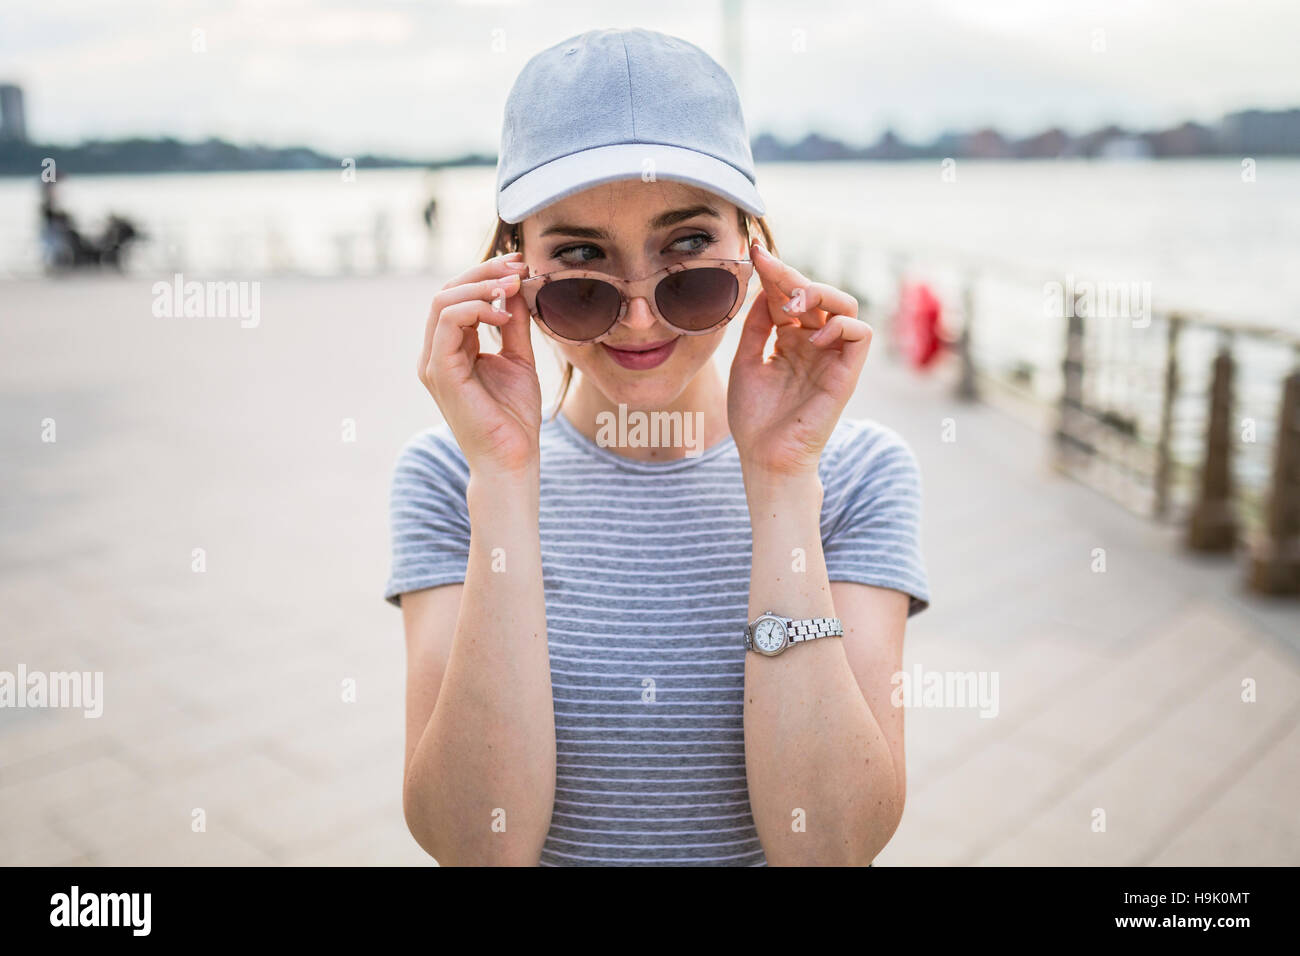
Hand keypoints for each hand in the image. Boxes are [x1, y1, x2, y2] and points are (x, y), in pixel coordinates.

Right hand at [419, 252, 541, 476]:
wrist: (512, 458)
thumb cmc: (514, 417)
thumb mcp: (518, 358)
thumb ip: (514, 324)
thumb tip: (516, 286)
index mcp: (451, 349)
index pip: (458, 297)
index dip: (487, 275)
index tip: (521, 266)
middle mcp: (436, 353)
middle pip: (447, 292)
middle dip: (484, 272)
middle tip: (518, 267)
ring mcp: (434, 362)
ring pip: (443, 301)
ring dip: (481, 286)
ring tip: (514, 286)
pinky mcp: (440, 371)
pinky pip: (449, 321)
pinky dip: (477, 307)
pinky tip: (504, 314)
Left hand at [728, 238, 872, 478]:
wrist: (764, 457)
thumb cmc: (754, 416)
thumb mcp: (746, 360)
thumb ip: (756, 324)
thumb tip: (762, 287)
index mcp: (790, 339)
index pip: (788, 295)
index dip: (774, 272)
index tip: (753, 252)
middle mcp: (814, 343)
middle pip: (817, 293)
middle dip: (793, 275)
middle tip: (769, 270)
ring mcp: (832, 357)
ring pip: (846, 305)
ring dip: (820, 293)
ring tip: (792, 304)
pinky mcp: (847, 374)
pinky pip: (861, 334)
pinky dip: (840, 325)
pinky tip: (811, 338)